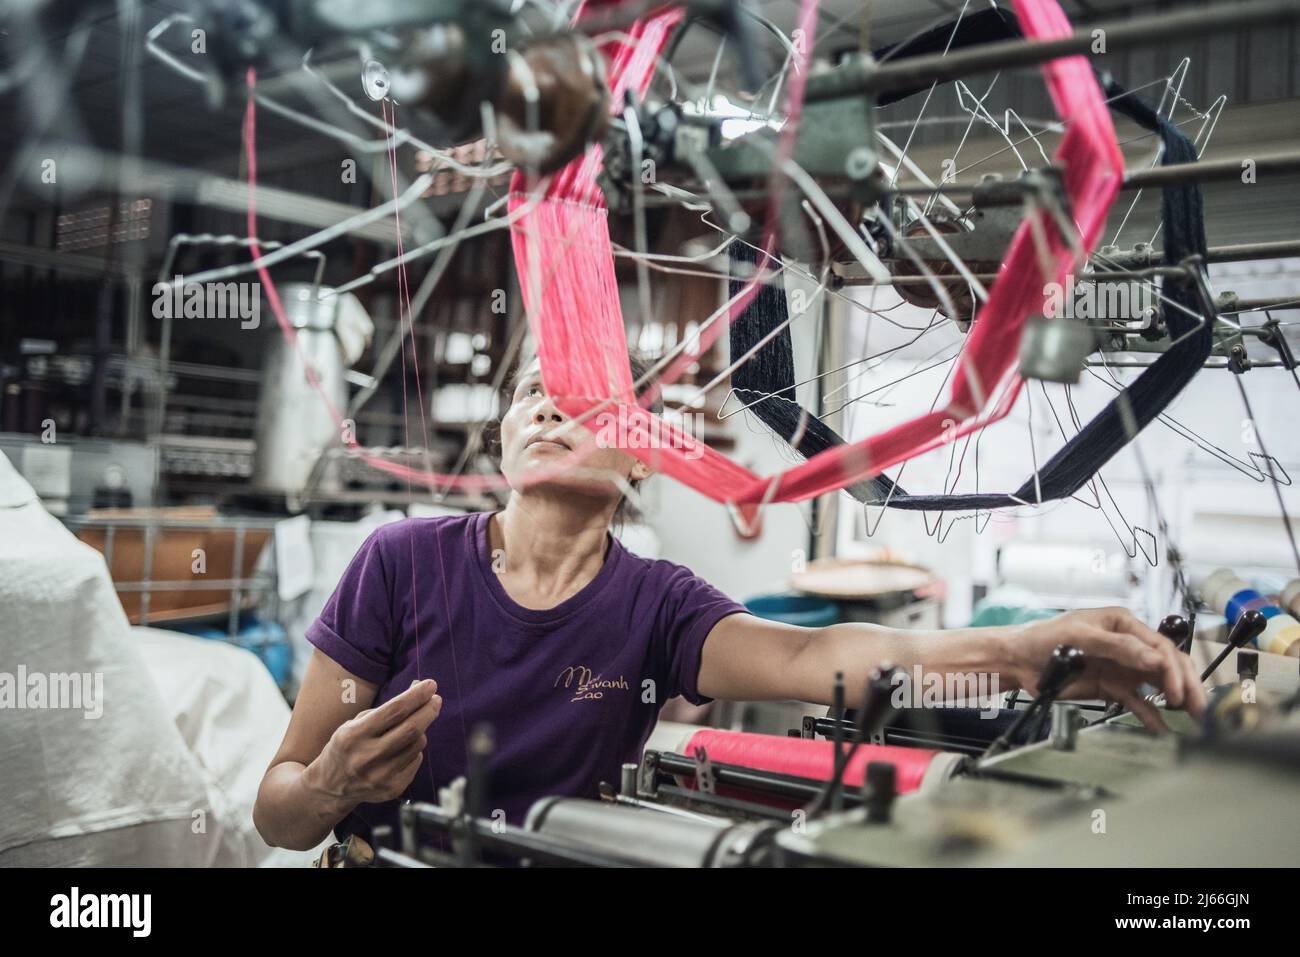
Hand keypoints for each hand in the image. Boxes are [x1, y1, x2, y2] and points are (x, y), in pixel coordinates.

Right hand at [305, 678, 441, 809]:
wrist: (329, 787)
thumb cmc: (346, 747)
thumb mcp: (356, 723)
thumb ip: (387, 707)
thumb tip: (418, 688)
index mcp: (353, 736)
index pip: (394, 711)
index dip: (416, 696)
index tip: (431, 684)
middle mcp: (366, 758)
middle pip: (411, 729)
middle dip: (428, 710)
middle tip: (436, 699)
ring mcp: (380, 777)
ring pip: (417, 744)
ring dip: (420, 730)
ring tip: (411, 726)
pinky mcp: (392, 789)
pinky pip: (416, 760)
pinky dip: (414, 749)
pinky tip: (402, 748)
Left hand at [1007, 607, 1205, 730]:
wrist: (1019, 660)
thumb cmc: (1042, 637)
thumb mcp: (1079, 635)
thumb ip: (1117, 646)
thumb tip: (1152, 658)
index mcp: (1122, 624)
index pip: (1159, 646)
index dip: (1172, 669)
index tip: (1178, 689)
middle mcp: (1127, 645)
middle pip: (1166, 665)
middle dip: (1185, 685)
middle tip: (1197, 707)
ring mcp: (1121, 668)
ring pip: (1157, 684)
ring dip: (1175, 700)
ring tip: (1192, 719)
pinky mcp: (1111, 688)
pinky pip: (1137, 702)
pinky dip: (1151, 715)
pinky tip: (1163, 728)